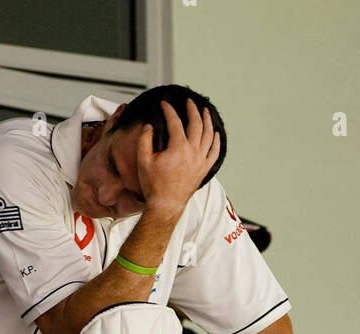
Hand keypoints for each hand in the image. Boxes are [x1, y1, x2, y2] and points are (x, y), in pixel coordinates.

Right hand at [136, 99, 220, 215]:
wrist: (166, 205)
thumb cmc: (154, 185)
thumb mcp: (143, 160)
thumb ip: (145, 139)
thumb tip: (149, 126)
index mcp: (178, 147)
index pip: (175, 121)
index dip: (169, 110)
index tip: (164, 104)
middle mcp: (193, 152)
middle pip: (196, 124)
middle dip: (192, 110)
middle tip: (189, 101)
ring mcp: (201, 161)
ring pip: (209, 135)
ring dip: (207, 121)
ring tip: (205, 111)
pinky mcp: (204, 169)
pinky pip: (214, 152)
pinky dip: (216, 141)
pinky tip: (216, 134)